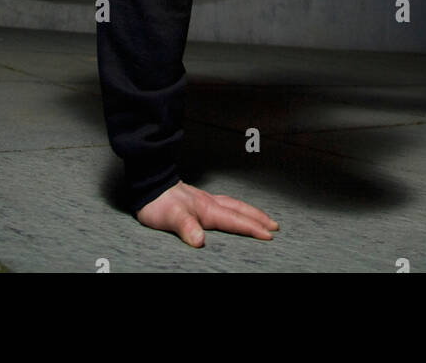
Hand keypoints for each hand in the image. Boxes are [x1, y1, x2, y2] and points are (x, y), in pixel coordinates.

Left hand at [135, 180, 279, 247]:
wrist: (149, 183)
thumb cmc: (158, 202)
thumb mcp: (170, 217)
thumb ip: (186, 227)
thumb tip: (200, 242)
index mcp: (207, 209)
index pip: (235, 220)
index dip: (252, 228)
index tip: (269, 235)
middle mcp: (210, 203)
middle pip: (240, 210)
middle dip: (258, 218)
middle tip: (275, 226)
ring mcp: (205, 199)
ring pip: (234, 205)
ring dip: (250, 212)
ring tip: (262, 217)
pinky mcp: (199, 199)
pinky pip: (226, 203)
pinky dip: (237, 208)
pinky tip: (235, 210)